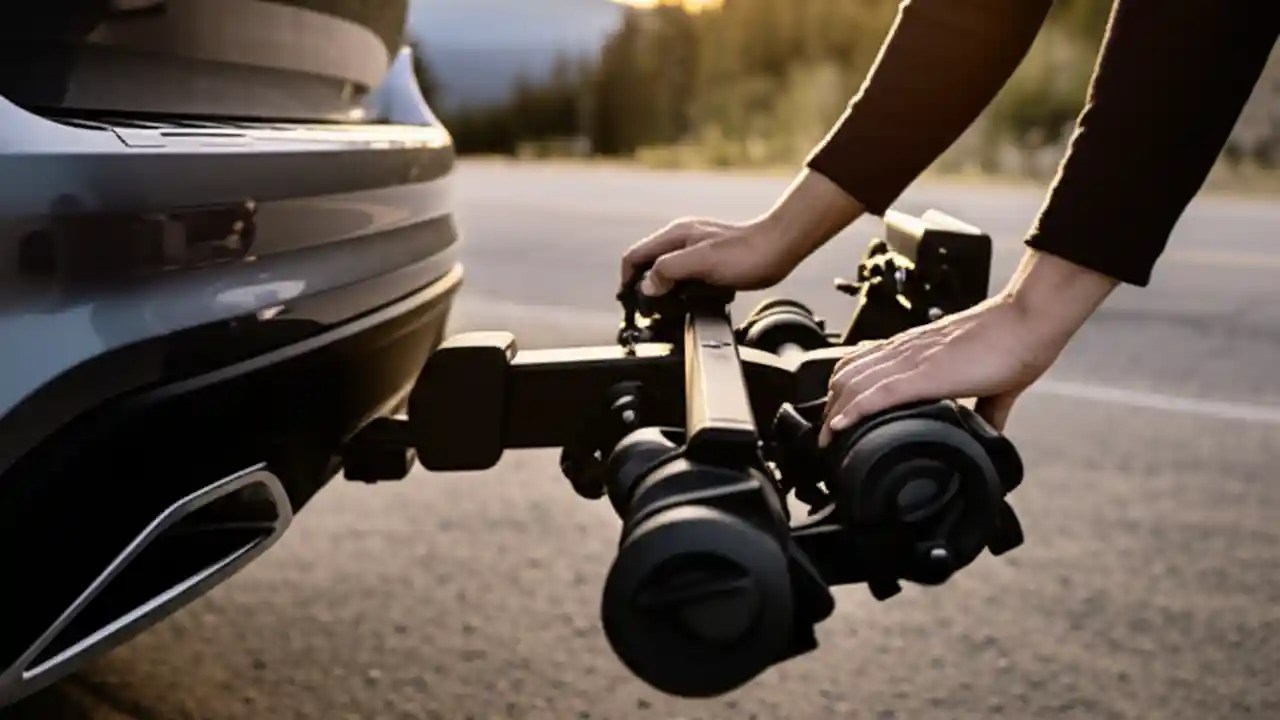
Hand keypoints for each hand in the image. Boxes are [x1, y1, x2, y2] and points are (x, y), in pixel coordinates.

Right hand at [620, 170, 865, 294]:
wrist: (779, 248)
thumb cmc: (746, 254)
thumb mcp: (701, 263)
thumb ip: (669, 270)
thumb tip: (648, 286)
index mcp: (674, 236)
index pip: (634, 256)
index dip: (627, 280)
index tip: (631, 302)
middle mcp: (681, 238)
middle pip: (647, 263)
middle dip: (642, 285)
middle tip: (647, 310)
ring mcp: (695, 247)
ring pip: (664, 269)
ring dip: (661, 288)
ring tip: (665, 307)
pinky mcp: (708, 258)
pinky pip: (683, 274)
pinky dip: (679, 288)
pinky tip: (689, 299)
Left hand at [819, 249, 1119, 445]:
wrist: (1030, 321)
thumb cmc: (1015, 344)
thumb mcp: (993, 383)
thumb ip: (987, 409)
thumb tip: (990, 432)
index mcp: (916, 350)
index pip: (861, 364)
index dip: (843, 392)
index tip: (838, 419)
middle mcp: (906, 350)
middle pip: (847, 375)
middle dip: (831, 407)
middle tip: (827, 436)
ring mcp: (913, 358)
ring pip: (854, 382)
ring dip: (835, 412)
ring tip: (828, 438)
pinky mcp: (927, 373)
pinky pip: (878, 391)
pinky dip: (853, 410)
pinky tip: (840, 427)